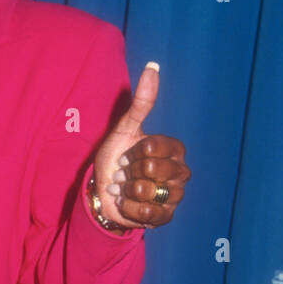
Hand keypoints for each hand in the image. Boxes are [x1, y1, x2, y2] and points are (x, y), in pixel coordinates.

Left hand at [92, 62, 190, 228]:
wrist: (102, 191)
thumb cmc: (116, 157)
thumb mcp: (125, 129)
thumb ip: (142, 102)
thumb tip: (152, 66)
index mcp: (175, 150)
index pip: (154, 147)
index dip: (134, 152)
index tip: (128, 154)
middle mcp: (181, 173)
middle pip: (152, 170)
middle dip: (130, 172)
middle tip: (126, 174)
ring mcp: (175, 197)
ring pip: (150, 192)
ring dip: (128, 191)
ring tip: (125, 189)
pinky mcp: (165, 217)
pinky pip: (149, 214)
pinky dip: (130, 209)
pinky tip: (126, 204)